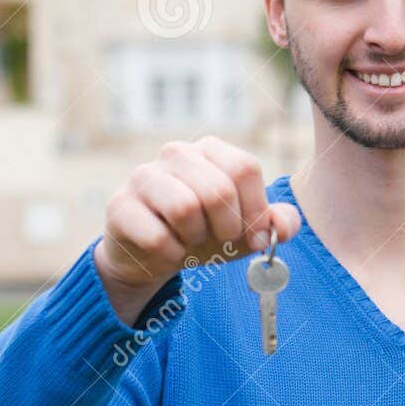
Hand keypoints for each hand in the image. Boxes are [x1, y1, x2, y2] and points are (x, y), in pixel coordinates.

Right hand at [95, 136, 300, 320]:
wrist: (151, 254)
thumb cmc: (203, 233)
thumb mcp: (244, 230)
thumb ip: (274, 224)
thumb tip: (284, 226)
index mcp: (210, 150)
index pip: (244, 168)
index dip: (256, 210)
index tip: (254, 238)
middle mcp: (176, 153)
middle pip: (218, 190)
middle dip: (227, 228)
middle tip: (221, 240)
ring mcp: (144, 176)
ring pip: (185, 208)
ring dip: (196, 238)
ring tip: (190, 239)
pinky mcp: (120, 206)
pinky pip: (157, 237)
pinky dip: (171, 255)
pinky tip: (167, 250)